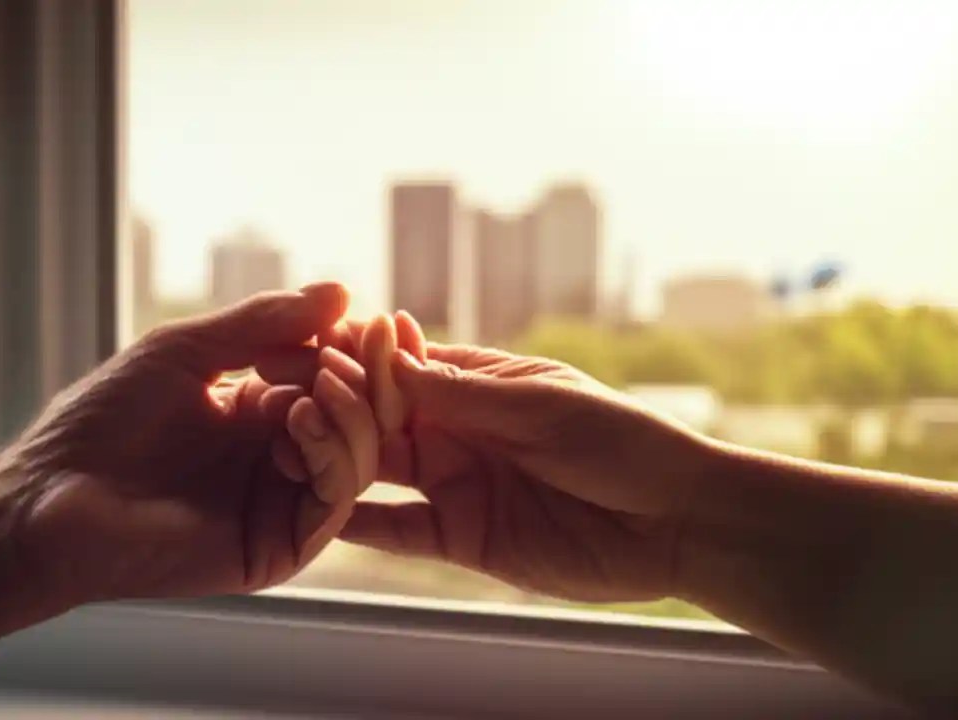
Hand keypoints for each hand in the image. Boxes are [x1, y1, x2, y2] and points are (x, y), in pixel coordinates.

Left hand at [8, 283, 368, 606]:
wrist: (52, 495)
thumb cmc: (103, 420)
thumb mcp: (187, 352)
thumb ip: (262, 324)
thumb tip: (340, 290)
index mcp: (257, 411)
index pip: (332, 378)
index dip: (350, 348)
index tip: (358, 319)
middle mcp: (275, 458)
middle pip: (355, 420)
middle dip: (361, 378)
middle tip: (353, 346)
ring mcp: (278, 504)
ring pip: (355, 461)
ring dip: (352, 413)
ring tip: (325, 380)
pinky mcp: (275, 548)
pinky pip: (331, 505)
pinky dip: (333, 455)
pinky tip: (305, 416)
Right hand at [272, 313, 715, 602]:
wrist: (672, 521)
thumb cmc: (621, 441)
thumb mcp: (540, 405)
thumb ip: (461, 393)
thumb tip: (389, 355)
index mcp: (479, 384)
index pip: (404, 367)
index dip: (360, 359)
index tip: (311, 348)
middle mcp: (459, 430)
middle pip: (380, 416)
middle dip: (336, 407)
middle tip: (284, 398)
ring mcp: (456, 482)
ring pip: (379, 468)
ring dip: (337, 458)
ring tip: (289, 449)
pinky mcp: (460, 535)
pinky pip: (397, 529)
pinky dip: (360, 523)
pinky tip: (321, 514)